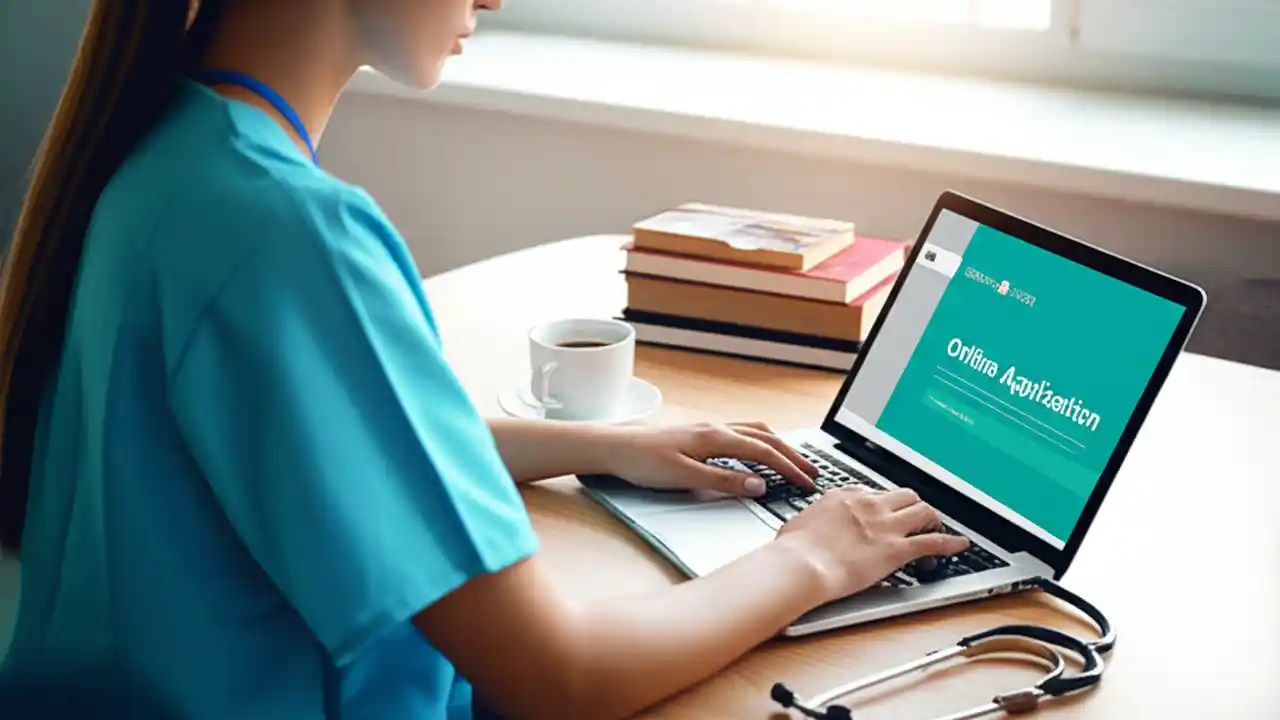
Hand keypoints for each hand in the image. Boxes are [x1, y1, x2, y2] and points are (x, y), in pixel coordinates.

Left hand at [598, 422, 818, 496]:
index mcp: (716, 437)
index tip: (808, 483)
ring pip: (754, 431)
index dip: (789, 469)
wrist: (612, 446)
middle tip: (813, 473)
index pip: (763, 452)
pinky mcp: (698, 435)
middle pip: (765, 437)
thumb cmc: (642, 461)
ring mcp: (707, 429)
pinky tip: (757, 453)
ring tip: (794, 461)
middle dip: (792, 455)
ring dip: (777, 445)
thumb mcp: (684, 477)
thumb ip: (724, 481)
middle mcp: (716, 428)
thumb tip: (759, 486)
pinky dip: (759, 442)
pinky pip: (739, 433)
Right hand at [777, 487, 970, 601]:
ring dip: (932, 519)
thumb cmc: (792, 550)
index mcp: (845, 496)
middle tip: (915, 518)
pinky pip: (934, 542)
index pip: (872, 492)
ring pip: (923, 511)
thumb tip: (807, 526)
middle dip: (913, 505)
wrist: (800, 565)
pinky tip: (960, 545)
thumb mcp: (798, 523)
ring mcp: (886, 526)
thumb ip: (812, 521)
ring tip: (936, 528)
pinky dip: (951, 543)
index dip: (882, 503)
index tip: (882, 512)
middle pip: (904, 495)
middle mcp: (869, 505)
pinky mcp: (897, 549)